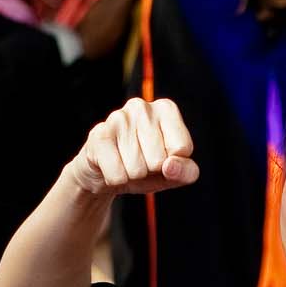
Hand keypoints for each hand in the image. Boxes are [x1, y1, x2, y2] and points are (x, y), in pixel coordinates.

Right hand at [69, 96, 198, 199]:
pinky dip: (116, 180)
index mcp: (166, 109)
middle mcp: (142, 107)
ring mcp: (118, 117)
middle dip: (150, 170)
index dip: (172, 162)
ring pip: (137, 169)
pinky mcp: (99, 134)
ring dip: (132, 175)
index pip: (182, 149)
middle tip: (139, 161)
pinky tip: (111, 166)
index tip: (161, 155)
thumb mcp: (174, 172)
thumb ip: (186, 171)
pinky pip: (117, 175)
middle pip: (159, 160)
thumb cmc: (146, 167)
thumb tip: (170, 166)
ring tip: (125, 163)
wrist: (106, 172)